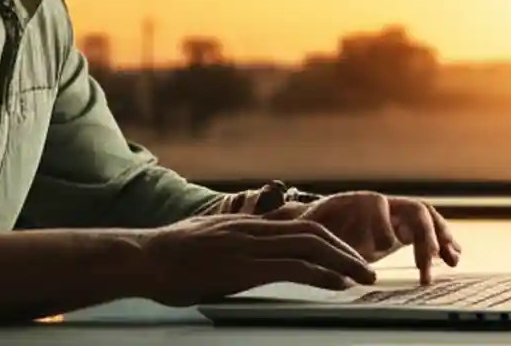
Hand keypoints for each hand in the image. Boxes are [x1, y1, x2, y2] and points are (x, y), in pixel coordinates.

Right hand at [137, 213, 377, 305]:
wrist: (144, 257)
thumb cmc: (169, 255)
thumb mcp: (208, 241)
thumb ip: (232, 245)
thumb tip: (245, 257)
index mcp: (248, 225)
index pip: (300, 225)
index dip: (330, 239)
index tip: (348, 256)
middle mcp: (254, 230)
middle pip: (313, 232)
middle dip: (345, 251)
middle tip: (366, 270)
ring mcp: (249, 246)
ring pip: (309, 246)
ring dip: (342, 262)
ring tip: (362, 278)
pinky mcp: (243, 266)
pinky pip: (292, 267)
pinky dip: (321, 275)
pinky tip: (337, 285)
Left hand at [271, 192, 461, 284]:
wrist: (327, 223)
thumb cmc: (316, 225)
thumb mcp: (305, 225)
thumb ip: (294, 221)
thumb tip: (270, 216)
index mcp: (359, 201)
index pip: (377, 205)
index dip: (381, 225)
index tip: (381, 247)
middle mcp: (384, 203)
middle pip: (413, 210)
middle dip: (423, 236)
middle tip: (428, 263)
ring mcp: (399, 215)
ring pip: (428, 219)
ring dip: (441, 238)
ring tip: (450, 261)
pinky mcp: (407, 229)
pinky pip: (432, 231)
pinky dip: (445, 242)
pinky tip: (453, 259)